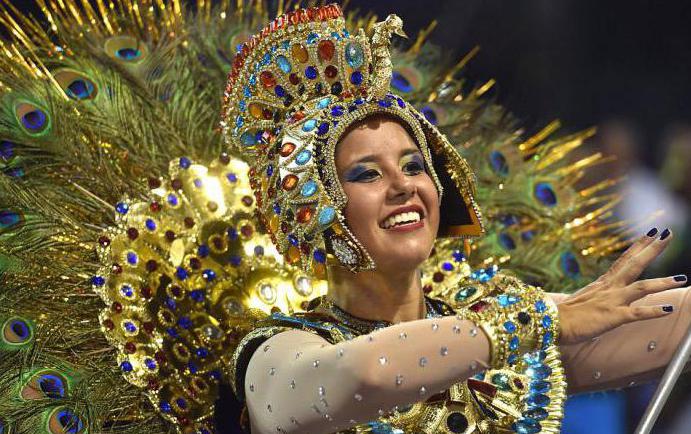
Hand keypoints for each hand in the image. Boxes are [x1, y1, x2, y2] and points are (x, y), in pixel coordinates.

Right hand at [557, 228, 686, 344]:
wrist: (550, 323)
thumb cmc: (561, 315)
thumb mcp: (582, 302)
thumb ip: (594, 299)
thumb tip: (596, 301)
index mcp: (602, 284)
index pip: (624, 260)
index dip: (638, 246)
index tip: (651, 233)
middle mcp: (609, 288)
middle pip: (634, 264)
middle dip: (652, 249)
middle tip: (668, 234)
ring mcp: (611, 301)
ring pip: (642, 287)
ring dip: (663, 282)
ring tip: (682, 278)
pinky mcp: (612, 316)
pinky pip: (637, 313)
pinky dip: (654, 311)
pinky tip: (669, 309)